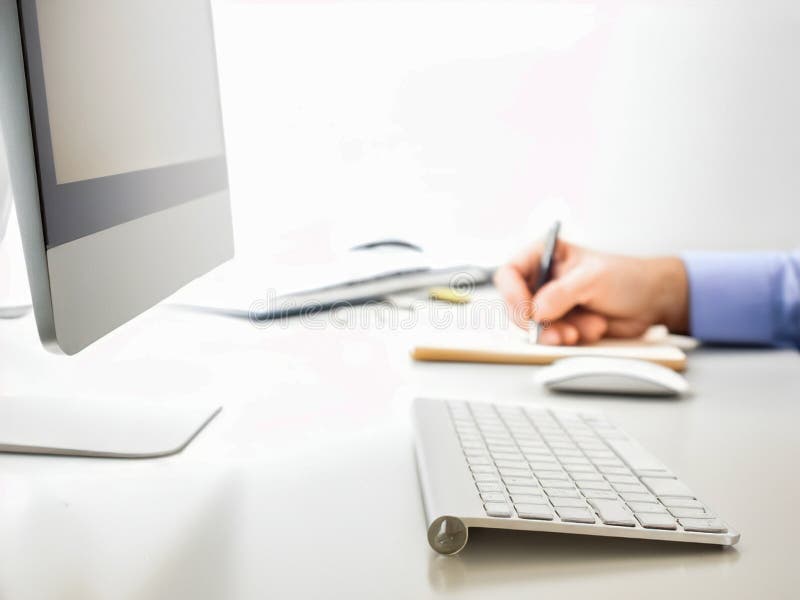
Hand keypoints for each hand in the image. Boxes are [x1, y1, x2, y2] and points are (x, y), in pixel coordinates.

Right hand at [493, 240, 688, 344]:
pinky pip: (552, 338)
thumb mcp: (592, 278)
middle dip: (537, 323)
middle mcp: (542, 281)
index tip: (528, 311)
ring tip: (583, 330)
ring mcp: (551, 305)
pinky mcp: (562, 324)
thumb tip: (536, 310)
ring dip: (557, 333)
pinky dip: (571, 338)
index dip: (512, 293)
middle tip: (558, 332)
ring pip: (534, 327)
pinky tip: (593, 328)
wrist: (652, 301)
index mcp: (543, 256)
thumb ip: (562, 293)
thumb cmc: (625, 276)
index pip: (509, 273)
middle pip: (516, 306)